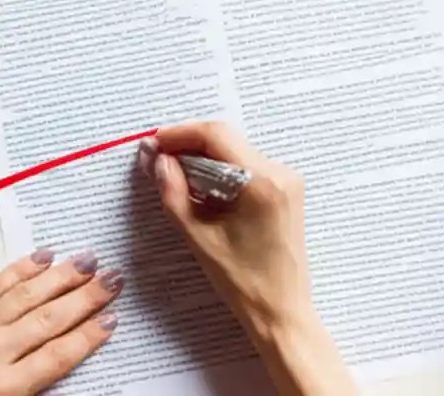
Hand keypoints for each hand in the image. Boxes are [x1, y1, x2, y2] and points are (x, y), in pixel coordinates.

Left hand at [0, 249, 122, 395]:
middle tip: (113, 279)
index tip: (112, 318)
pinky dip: (19, 271)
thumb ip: (26, 389)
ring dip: (61, 276)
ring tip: (87, 261)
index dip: (90, 335)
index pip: (60, 355)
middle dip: (86, 297)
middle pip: (51, 319)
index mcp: (3, 390)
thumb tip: (60, 359)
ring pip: (27, 296)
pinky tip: (40, 259)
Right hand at [139, 122, 310, 334]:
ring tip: (178, 177)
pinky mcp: (288, 188)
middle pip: (227, 139)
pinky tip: (204, 188)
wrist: (281, 310)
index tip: (155, 143)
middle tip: (160, 159)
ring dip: (205, 157)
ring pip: (236, 150)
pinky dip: (222, 169)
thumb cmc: (242, 281)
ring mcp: (288, 179)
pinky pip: (248, 165)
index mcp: (261, 181)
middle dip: (190, 144)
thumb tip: (158, 159)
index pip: (216, 135)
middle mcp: (280, 172)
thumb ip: (173, 192)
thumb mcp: (198, 236)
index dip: (180, 133)